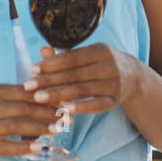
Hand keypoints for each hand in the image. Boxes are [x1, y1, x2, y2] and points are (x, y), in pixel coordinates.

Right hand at [0, 84, 65, 160]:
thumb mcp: (7, 99)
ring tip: (58, 130)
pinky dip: (24, 147)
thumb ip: (29, 96)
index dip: (47, 97)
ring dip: (39, 128)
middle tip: (67, 118)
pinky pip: (7, 147)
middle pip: (23, 108)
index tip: (66, 102)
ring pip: (15, 126)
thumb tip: (60, 97)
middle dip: (47, 113)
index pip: (26, 92)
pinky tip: (39, 146)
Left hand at [24, 43, 142, 115]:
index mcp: (100, 50)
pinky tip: (63, 109)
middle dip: (49, 81)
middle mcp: (109, 66)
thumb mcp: (88, 54)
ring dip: (58, 95)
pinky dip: (80, 107)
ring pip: (82, 90)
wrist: (133, 76)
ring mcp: (113, 84)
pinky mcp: (115, 100)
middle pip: (74, 75)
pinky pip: (95, 105)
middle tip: (28, 86)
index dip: (51, 64)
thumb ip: (65, 54)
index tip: (32, 69)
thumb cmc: (102, 63)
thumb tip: (43, 51)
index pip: (72, 57)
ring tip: (38, 98)